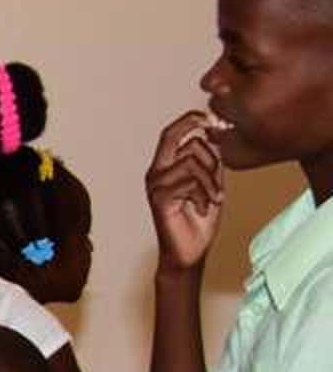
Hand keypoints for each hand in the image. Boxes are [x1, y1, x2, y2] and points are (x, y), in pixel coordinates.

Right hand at [146, 110, 226, 271]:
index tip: (213, 119)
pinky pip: (190, 182)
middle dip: (211, 158)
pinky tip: (202, 208)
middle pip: (185, 142)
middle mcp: (155, 172)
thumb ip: (210, 159)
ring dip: (211, 182)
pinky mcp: (160, 199)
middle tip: (216, 182)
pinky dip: (205, 195)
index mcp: (164, 165)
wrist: (189, 252)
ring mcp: (155, 185)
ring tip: (211, 199)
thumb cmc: (199, 219)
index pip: (172, 132)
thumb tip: (216, 133)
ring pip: (193, 162)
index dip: (191, 120)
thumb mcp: (211, 182)